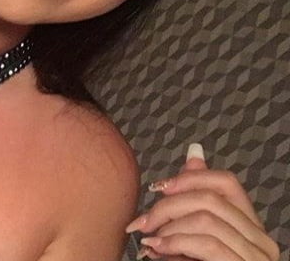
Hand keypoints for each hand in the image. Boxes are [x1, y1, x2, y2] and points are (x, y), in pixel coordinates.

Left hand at [125, 143, 280, 260]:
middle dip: (167, 206)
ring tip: (148, 240)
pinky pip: (208, 244)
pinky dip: (175, 242)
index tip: (159, 188)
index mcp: (249, 227)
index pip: (227, 182)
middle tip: (142, 222)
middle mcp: (260, 241)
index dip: (190, 178)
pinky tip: (158, 249)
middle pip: (210, 198)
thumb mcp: (191, 234)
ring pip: (207, 218)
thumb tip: (194, 153)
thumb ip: (194, 198)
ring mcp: (256, 259)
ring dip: (168, 227)